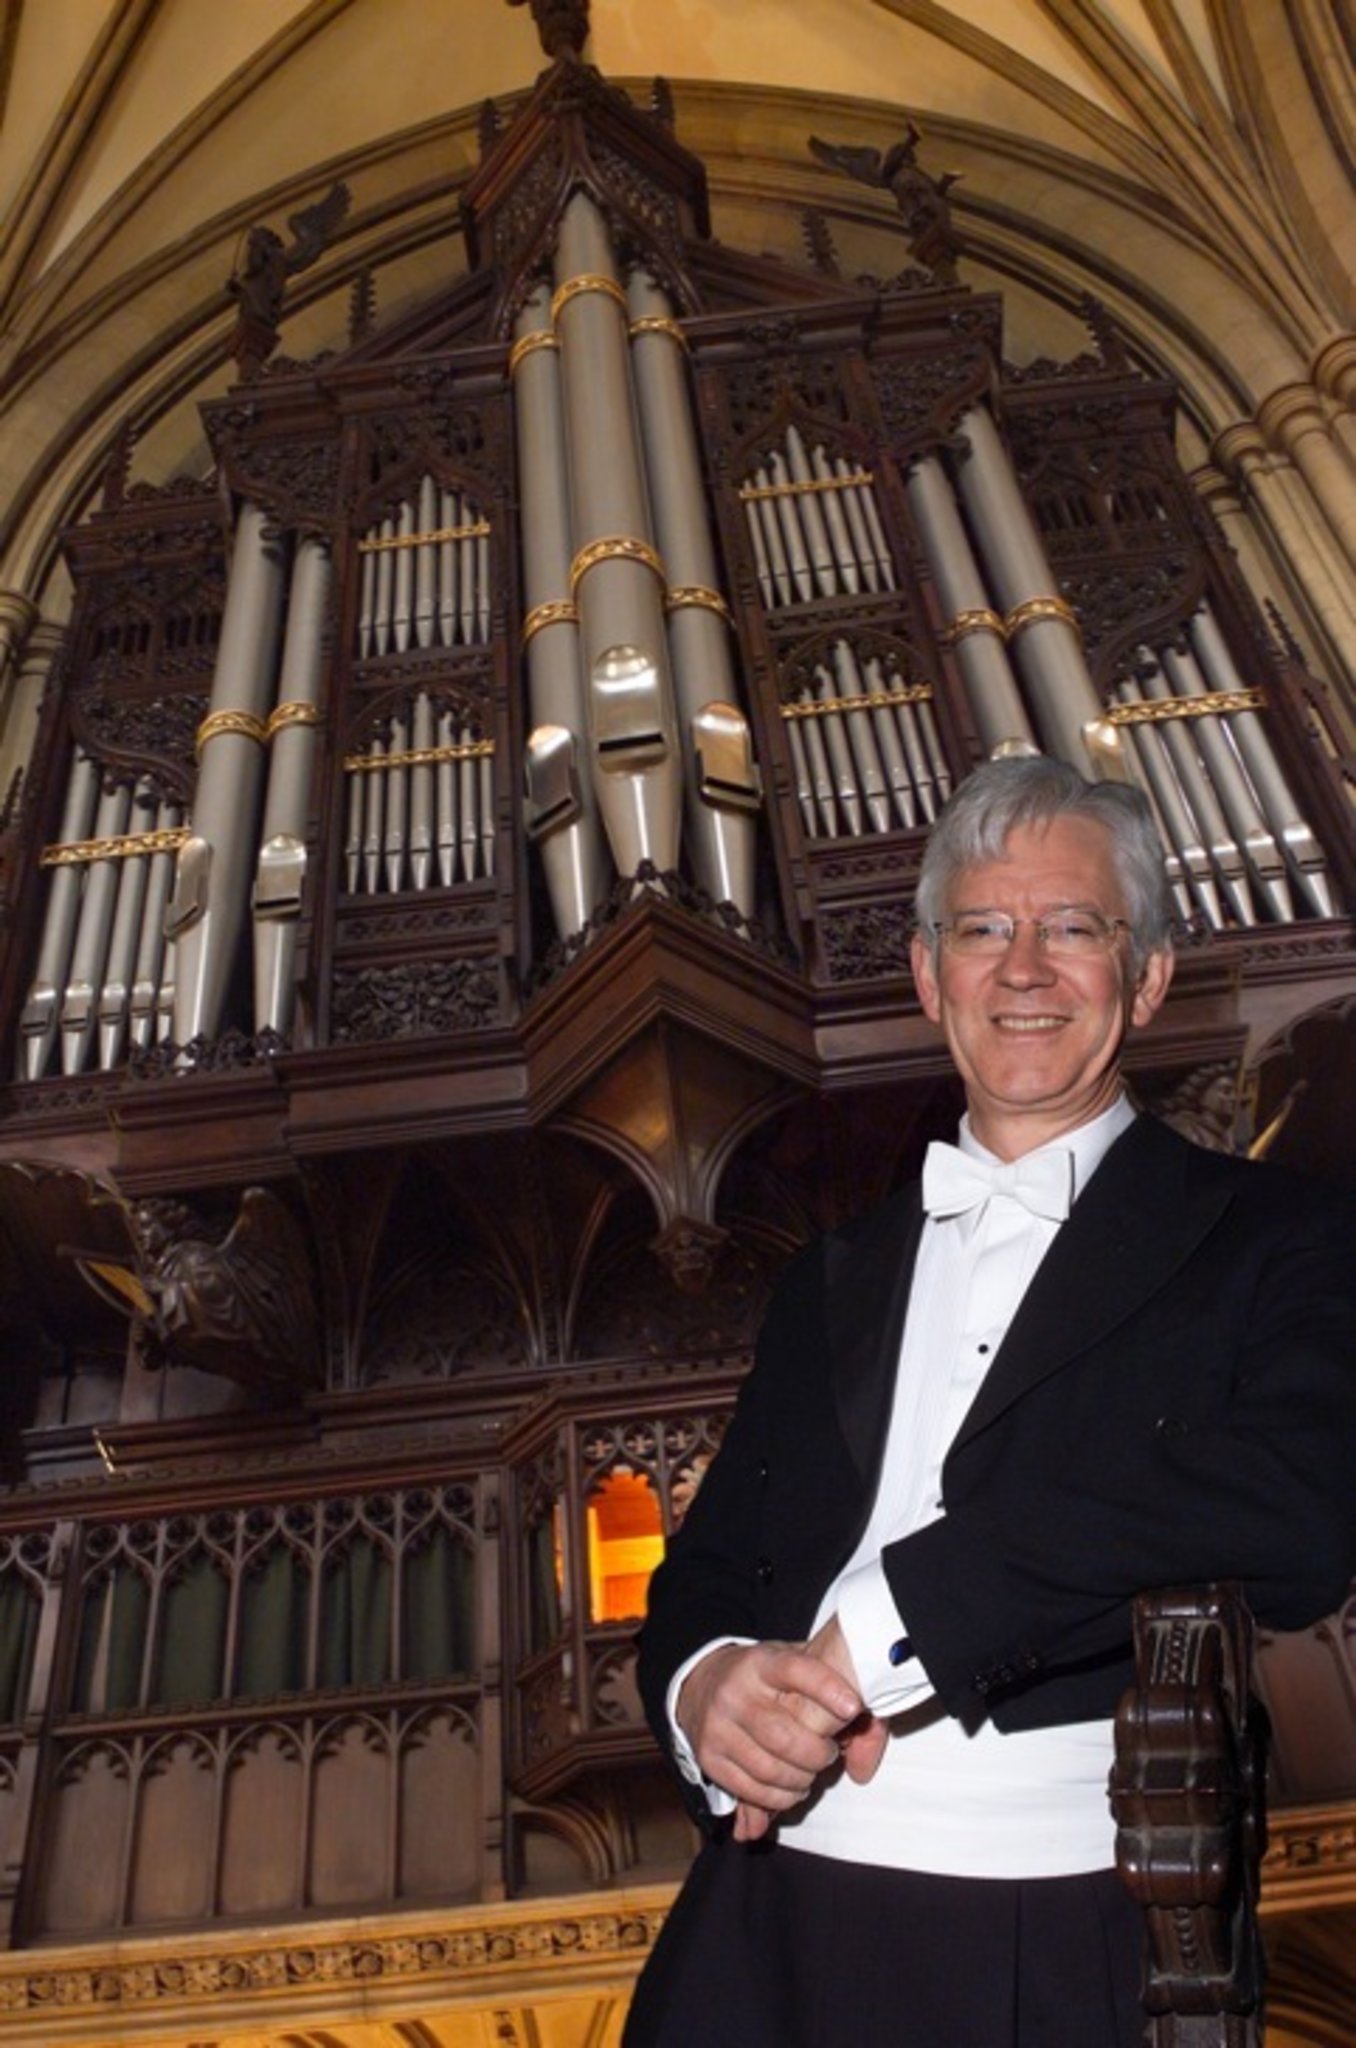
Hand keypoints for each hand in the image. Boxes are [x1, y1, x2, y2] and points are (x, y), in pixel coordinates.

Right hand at [728, 1617, 889, 1838]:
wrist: (701, 1684)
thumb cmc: (762, 1678)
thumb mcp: (792, 1663)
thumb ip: (834, 1690)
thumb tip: (865, 1734)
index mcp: (761, 1662)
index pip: (796, 1670)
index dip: (826, 1688)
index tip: (853, 1706)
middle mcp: (735, 1692)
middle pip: (784, 1736)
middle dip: (817, 1754)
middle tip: (829, 1752)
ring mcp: (718, 1726)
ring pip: (770, 1769)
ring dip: (801, 1780)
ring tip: (810, 1772)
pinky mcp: (709, 1757)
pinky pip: (752, 1790)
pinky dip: (779, 1798)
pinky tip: (790, 1787)